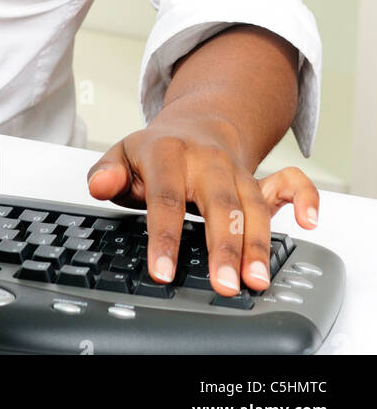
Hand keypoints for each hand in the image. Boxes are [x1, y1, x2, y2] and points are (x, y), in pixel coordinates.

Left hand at [86, 112, 320, 295]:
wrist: (197, 123)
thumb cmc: (158, 152)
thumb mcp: (123, 156)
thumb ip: (108, 173)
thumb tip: (99, 185)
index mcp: (168, 152)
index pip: (165, 198)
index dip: (164, 237)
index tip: (162, 271)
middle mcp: (206, 160)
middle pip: (218, 203)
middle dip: (223, 246)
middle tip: (224, 285)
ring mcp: (237, 169)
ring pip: (252, 204)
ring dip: (257, 243)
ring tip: (256, 281)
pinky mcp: (261, 177)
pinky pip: (291, 181)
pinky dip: (305, 198)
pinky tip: (309, 222)